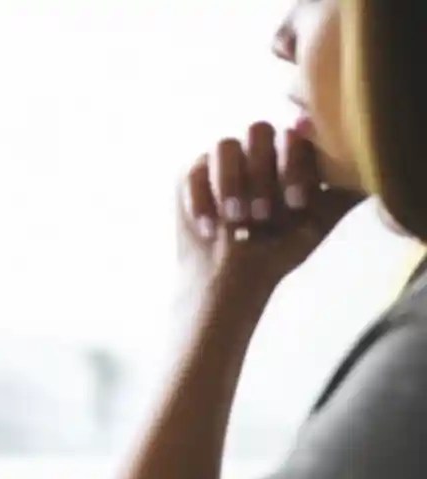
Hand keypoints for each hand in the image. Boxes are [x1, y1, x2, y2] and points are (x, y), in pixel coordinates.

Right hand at [177, 122, 364, 299]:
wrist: (233, 276)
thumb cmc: (278, 248)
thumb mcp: (316, 222)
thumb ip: (337, 193)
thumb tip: (360, 169)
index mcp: (287, 153)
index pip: (295, 136)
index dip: (295, 165)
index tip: (296, 204)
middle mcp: (255, 149)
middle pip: (258, 129)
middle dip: (262, 172)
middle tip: (262, 214)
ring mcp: (221, 160)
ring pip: (224, 145)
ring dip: (232, 183)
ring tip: (236, 220)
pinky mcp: (190, 176)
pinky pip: (194, 173)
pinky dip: (203, 202)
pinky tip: (212, 228)